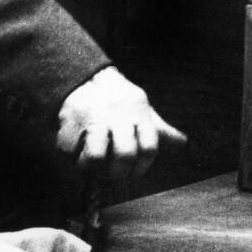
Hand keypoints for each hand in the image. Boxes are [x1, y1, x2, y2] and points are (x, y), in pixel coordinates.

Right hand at [56, 67, 186, 182]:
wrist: (87, 76)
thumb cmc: (120, 102)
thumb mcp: (142, 110)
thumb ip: (160, 130)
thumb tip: (183, 142)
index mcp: (139, 112)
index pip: (149, 148)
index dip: (143, 168)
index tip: (134, 173)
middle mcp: (118, 114)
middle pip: (125, 155)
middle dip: (119, 173)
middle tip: (112, 175)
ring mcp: (93, 116)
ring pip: (95, 157)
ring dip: (93, 169)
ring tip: (92, 166)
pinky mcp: (69, 120)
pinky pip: (68, 152)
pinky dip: (70, 158)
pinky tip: (76, 151)